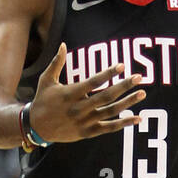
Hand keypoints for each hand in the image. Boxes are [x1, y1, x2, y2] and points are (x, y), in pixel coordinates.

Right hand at [29, 42, 145, 143]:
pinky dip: (123, 124)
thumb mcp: (46, 80)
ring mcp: (84, 122)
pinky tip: (137, 118)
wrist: (36, 128)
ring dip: (127, 103)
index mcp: (70, 94)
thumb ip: (57, 62)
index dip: (108, 74)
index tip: (121, 66)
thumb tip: (64, 44)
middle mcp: (78, 108)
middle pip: (105, 97)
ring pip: (110, 112)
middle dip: (123, 86)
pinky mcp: (87, 132)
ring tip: (142, 94)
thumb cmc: (42, 100)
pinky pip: (108, 128)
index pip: (93, 82)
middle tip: (138, 77)